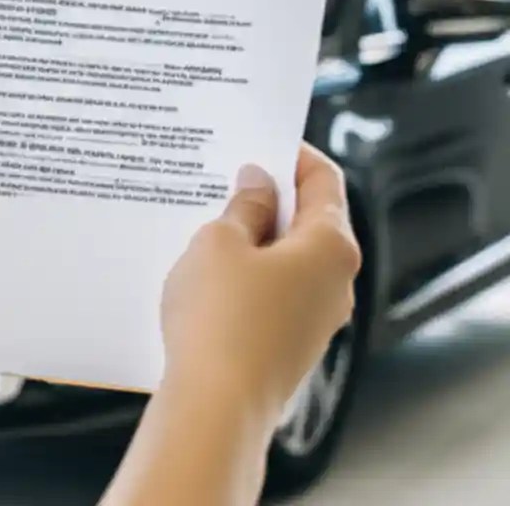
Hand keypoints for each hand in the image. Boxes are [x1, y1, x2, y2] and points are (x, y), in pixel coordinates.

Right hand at [160, 145, 361, 420]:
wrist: (216, 404)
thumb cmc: (219, 319)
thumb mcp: (219, 244)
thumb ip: (244, 207)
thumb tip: (258, 186)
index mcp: (332, 245)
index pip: (324, 179)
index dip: (292, 155)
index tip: (261, 140)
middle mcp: (338, 281)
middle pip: (309, 221)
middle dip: (267, 199)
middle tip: (223, 181)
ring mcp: (318, 318)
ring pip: (290, 261)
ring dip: (253, 241)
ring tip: (206, 230)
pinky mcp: (293, 345)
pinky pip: (276, 296)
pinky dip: (249, 278)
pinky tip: (209, 278)